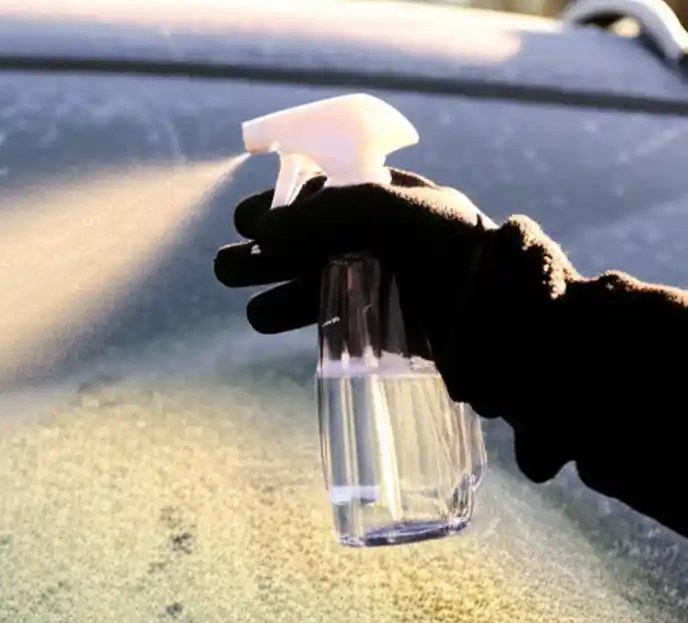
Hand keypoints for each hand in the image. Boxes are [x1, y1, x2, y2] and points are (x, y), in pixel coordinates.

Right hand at [215, 169, 487, 351]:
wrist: (501, 317)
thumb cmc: (451, 249)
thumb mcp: (391, 211)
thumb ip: (325, 213)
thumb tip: (263, 229)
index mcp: (380, 196)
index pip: (316, 192)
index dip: (277, 203)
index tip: (247, 220)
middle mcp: (372, 237)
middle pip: (300, 239)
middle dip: (260, 249)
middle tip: (228, 267)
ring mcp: (372, 280)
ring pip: (303, 279)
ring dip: (265, 285)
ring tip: (240, 293)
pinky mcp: (375, 323)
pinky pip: (321, 315)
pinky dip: (290, 315)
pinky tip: (264, 316)